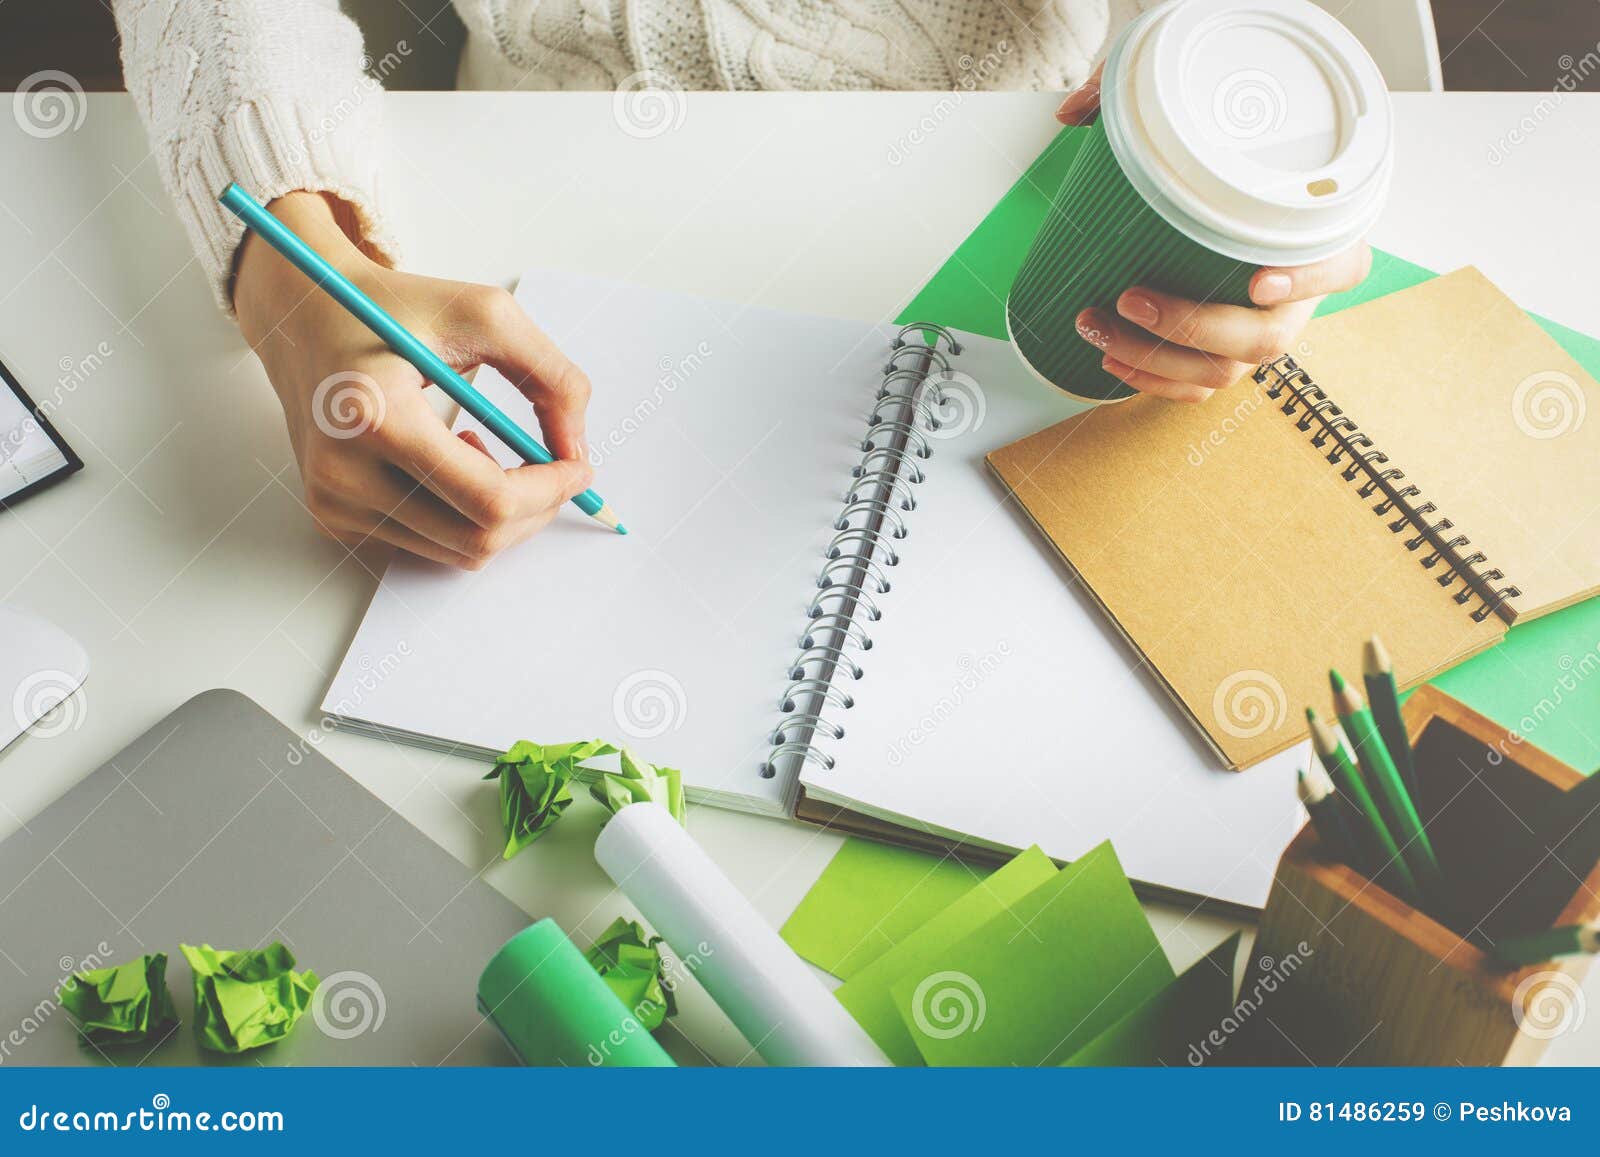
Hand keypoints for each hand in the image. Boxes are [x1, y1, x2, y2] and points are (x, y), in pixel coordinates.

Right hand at [234, 192, 593, 567]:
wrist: (305, 315)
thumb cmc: (395, 309)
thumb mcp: (485, 314)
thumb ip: (550, 378)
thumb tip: (577, 451)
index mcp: (375, 416)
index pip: (487, 499)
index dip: (549, 492)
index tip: (578, 467)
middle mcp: (343, 471)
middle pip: (477, 538)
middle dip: (535, 510)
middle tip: (555, 469)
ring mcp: (332, 502)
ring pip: (457, 551)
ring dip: (498, 512)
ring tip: (484, 448)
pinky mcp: (333, 517)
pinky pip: (428, 544)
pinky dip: (461, 516)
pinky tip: (449, 463)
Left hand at [1055, 69, 1372, 402]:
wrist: (1223, 211)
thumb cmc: (1222, 175)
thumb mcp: (1196, 131)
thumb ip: (1144, 113)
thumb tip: (1073, 113)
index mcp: (1318, 239)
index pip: (1341, 265)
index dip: (1307, 280)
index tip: (1260, 280)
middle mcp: (1296, 298)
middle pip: (1267, 336)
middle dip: (1193, 325)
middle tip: (1133, 298)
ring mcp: (1260, 334)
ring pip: (1224, 370)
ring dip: (1154, 357)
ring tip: (1098, 326)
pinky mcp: (1225, 359)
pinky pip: (1197, 388)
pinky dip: (1152, 381)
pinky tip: (1112, 359)